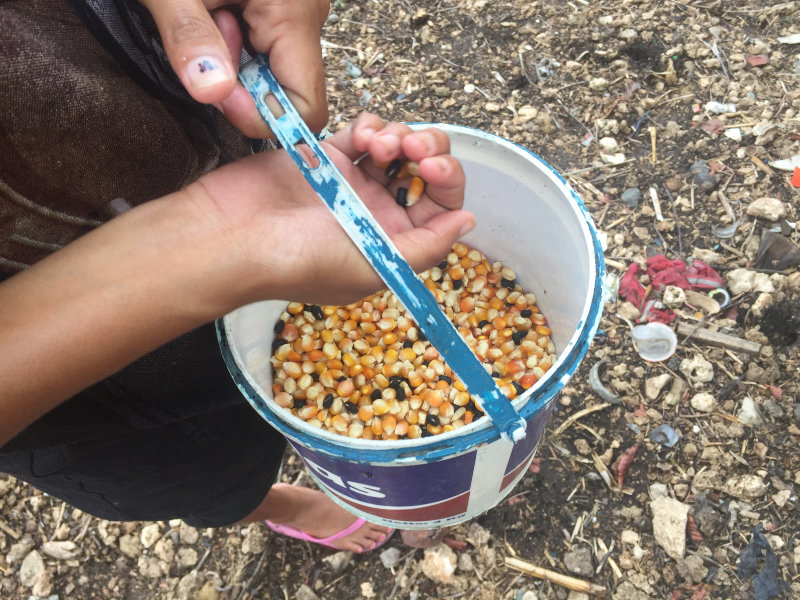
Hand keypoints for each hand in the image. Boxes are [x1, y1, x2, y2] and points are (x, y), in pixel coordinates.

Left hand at [140, 0, 329, 137]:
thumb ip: (189, 40)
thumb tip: (211, 94)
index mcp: (295, 10)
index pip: (307, 107)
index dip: (263, 116)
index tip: (218, 94)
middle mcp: (311, 11)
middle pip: (290, 88)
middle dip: (242, 80)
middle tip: (205, 34)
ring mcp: (303, 5)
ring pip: (279, 67)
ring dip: (237, 58)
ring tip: (209, 11)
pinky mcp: (290, 1)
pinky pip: (272, 42)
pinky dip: (240, 38)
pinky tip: (220, 8)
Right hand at [191, 114, 474, 305]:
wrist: (229, 238)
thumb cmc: (296, 261)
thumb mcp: (373, 266)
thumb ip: (425, 246)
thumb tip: (468, 222)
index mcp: (392, 244)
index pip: (440, 208)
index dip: (446, 183)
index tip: (432, 168)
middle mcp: (376, 214)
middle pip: (424, 172)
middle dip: (428, 151)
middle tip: (412, 149)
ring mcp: (350, 183)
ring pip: (397, 147)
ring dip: (398, 136)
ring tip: (376, 144)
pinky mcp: (324, 156)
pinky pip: (361, 131)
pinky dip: (369, 126)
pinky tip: (360, 135)